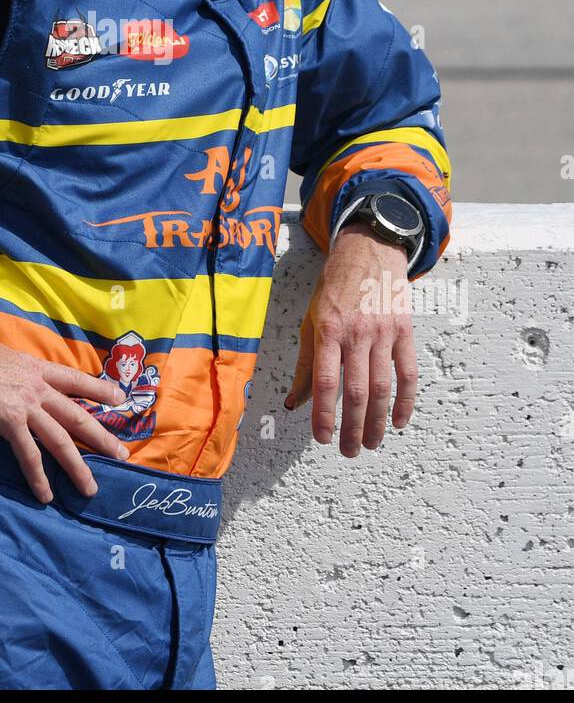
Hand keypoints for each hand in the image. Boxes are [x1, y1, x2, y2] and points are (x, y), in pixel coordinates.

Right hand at [0, 331, 130, 503]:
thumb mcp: (2, 355)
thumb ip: (14, 369)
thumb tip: (10, 375)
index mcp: (36, 368)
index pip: (75, 379)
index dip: (99, 389)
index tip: (120, 398)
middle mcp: (38, 387)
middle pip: (77, 415)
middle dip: (102, 437)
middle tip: (122, 454)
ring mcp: (26, 404)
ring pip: (60, 440)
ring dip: (77, 467)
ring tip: (90, 488)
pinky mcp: (9, 421)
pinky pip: (28, 454)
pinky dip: (38, 477)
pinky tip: (45, 495)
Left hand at [282, 223, 416, 455]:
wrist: (369, 251)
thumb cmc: (335, 287)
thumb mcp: (311, 319)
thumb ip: (305, 363)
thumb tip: (294, 402)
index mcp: (328, 331)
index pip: (324, 382)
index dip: (322, 414)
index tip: (321, 437)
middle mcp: (356, 334)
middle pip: (356, 392)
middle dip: (353, 428)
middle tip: (349, 451)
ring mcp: (383, 333)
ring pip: (383, 387)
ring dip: (378, 421)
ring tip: (371, 443)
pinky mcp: (404, 332)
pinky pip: (408, 373)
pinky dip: (406, 401)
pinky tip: (398, 421)